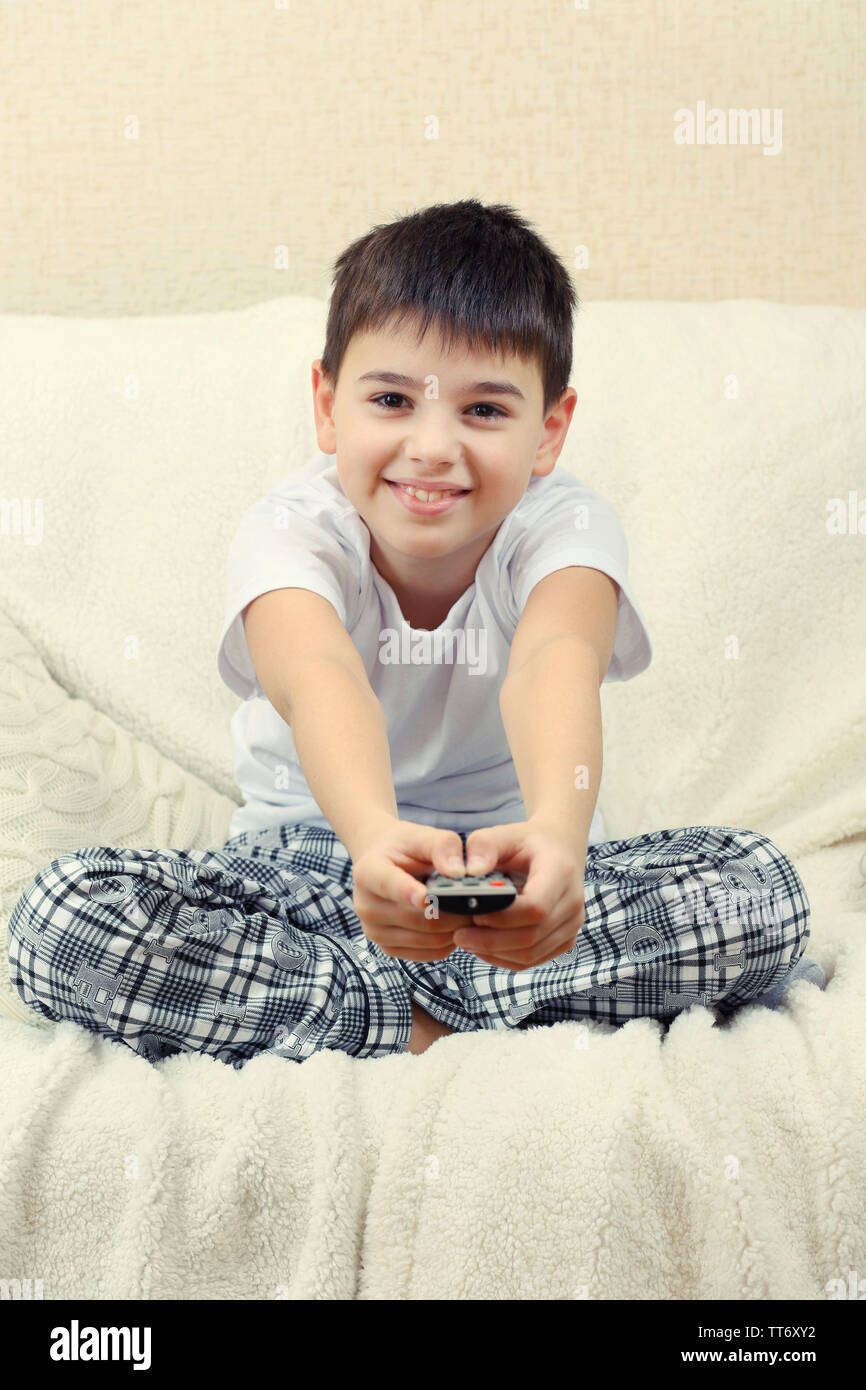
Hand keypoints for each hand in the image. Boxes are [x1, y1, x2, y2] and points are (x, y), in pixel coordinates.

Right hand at [351, 817, 471, 961]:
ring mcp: (375, 931)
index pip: (390, 885)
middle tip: (480, 903)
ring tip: (470, 910)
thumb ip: (442, 846)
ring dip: (456, 928)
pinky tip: (456, 924)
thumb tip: (460, 872)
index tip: (431, 896)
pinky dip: (449, 942)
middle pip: (420, 919)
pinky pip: (429, 953)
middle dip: (454, 912)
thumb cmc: (405, 847)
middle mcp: (366, 905)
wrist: (382, 861)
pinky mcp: (388, 948)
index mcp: (368, 872)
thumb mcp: (420, 836)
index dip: (411, 892)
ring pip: (429, 940)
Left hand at [452, 818, 585, 970]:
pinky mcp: (565, 939)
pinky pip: (534, 960)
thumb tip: (470, 871)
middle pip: (531, 936)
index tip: (473, 914)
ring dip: (495, 952)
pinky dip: (505, 958)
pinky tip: (483, 947)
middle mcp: (573, 902)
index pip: (535, 907)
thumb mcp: (506, 833)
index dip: (502, 917)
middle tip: (459, 935)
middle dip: (491, 940)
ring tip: (466, 940)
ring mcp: (572, 924)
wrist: (559, 848)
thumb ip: (484, 845)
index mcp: (561, 872)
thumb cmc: (527, 842)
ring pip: (531, 954)